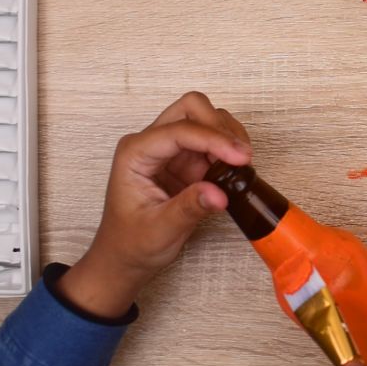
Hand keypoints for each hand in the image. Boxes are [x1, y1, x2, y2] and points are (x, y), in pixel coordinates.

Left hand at [56, 92, 251, 318]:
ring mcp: (170, 150)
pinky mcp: (186, 160)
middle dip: (219, 125)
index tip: (241, 157)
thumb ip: (188, 209)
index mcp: (135, 153)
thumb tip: (219, 193)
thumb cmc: (131, 243)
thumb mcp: (159, 231)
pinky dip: (229, 148)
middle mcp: (151, 143)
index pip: (179, 131)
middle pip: (191, 108)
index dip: (214, 140)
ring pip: (205, 117)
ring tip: (240, 165)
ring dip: (227, 135)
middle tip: (241, 155)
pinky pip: (213, 140)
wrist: (125, 258)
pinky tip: (235, 170)